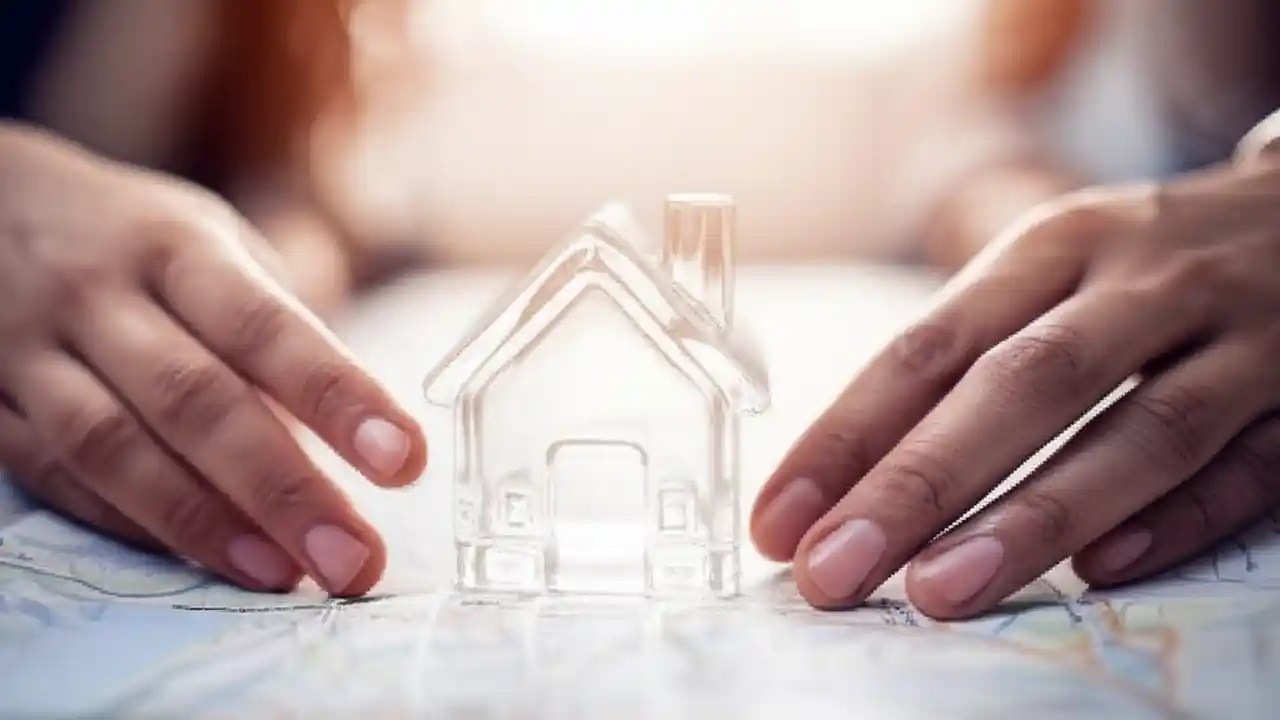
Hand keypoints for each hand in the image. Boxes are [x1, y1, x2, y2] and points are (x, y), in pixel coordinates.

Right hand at [0, 124, 426, 595]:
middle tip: (355, 558)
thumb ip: (278, 327)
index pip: (267, 328)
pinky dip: (128, 524)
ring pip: (114, 448)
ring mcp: (30, 351)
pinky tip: (197, 560)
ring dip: (204, 524)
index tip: (404, 461)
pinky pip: (54, 475)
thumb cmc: (136, 241)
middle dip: (284, 489)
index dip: (337, 397)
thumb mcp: (212, 244)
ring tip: (283, 576)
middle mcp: (101, 295)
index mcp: (178, 248)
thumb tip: (354, 427)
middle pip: (197, 400)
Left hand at [751, 158, 1279, 618]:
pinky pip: (1249, 462)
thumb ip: (967, 360)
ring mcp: (1239, 335)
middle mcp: (1140, 281)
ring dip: (1034, 516)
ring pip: (1140, 430)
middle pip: (1019, 385)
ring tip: (940, 589)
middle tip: (834, 569)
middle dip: (917, 484)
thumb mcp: (1050, 272)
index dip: (848, 437)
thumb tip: (845, 477)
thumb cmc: (1140, 266)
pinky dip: (1178, 518)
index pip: (930, 346)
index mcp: (1052, 246)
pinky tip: (1102, 569)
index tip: (780, 521)